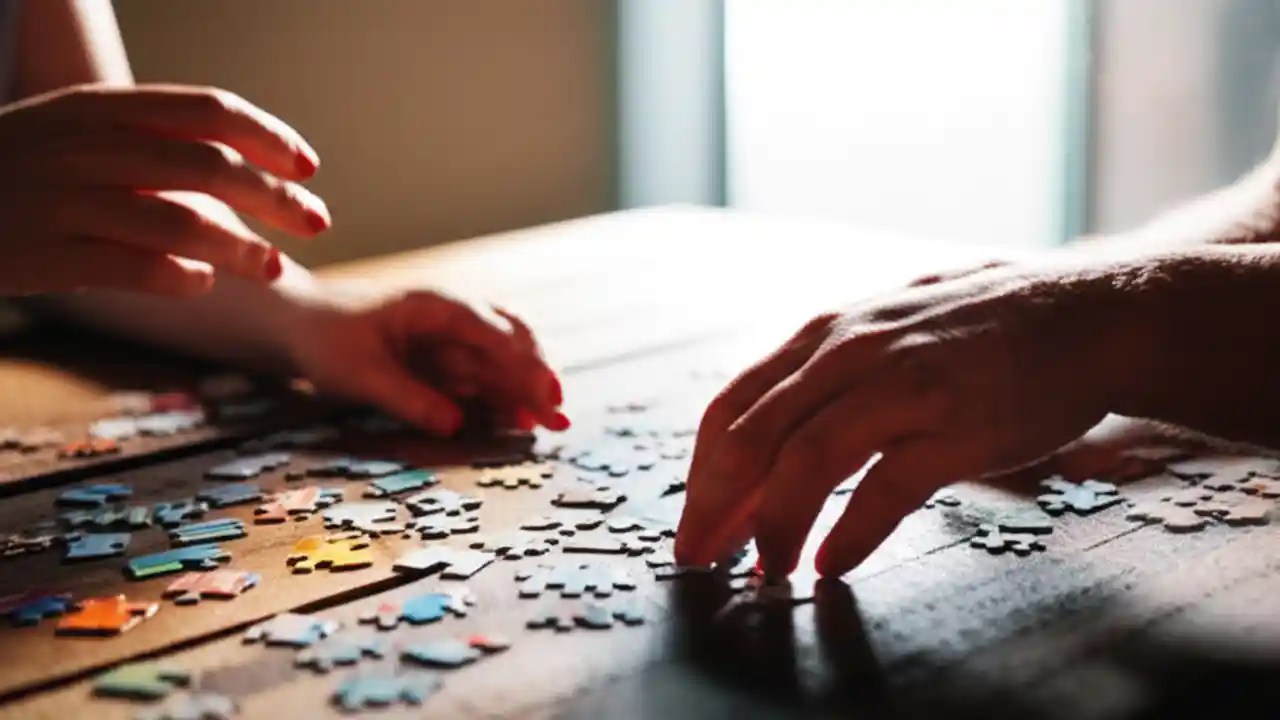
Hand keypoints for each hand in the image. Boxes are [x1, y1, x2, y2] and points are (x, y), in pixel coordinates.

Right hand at [0, 83, 328, 295]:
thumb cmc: (25, 174)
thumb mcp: (80, 135)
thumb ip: (155, 142)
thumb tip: (255, 171)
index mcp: (100, 106)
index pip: (208, 110)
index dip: (270, 137)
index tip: (308, 167)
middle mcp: (85, 146)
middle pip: (209, 164)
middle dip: (276, 195)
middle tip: (318, 222)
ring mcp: (63, 199)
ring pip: (179, 219)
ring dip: (241, 246)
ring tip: (274, 267)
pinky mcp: (47, 255)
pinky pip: (134, 267)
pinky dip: (181, 276)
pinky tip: (202, 284)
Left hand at [287, 284, 567, 435]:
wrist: (300, 327)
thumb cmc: (325, 340)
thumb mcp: (358, 374)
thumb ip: (407, 398)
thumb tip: (454, 424)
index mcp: (435, 307)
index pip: (491, 331)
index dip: (521, 362)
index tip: (544, 390)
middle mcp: (453, 320)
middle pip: (511, 343)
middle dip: (537, 377)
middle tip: (558, 413)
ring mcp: (452, 342)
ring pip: (504, 363)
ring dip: (529, 390)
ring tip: (555, 422)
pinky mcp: (446, 363)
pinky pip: (485, 380)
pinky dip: (506, 398)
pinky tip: (522, 420)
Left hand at [675, 260, 1152, 577]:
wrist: (1087, 315)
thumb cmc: (981, 327)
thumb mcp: (885, 327)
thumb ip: (826, 372)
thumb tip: (766, 433)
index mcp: (826, 334)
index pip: (733, 406)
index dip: (702, 470)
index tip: (693, 517)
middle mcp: (851, 354)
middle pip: (752, 440)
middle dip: (716, 507)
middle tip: (700, 557)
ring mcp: (902, 387)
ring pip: (804, 465)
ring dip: (773, 527)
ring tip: (765, 571)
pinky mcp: (955, 427)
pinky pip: (883, 490)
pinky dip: (849, 535)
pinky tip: (830, 565)